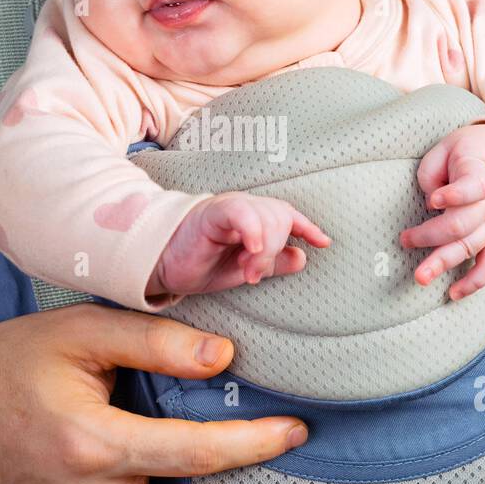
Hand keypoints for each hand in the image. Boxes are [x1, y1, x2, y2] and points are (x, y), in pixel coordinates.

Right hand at [148, 192, 330, 297]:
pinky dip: (253, 230)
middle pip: (281, 216)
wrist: (161, 265)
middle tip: (254, 275)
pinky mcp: (211, 213)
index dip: (308, 227)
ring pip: (267, 215)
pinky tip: (253, 250)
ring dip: (264, 250)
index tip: (323, 242)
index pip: (288, 215)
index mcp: (255, 220)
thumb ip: (272, 264)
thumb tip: (302, 257)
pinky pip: (240, 211)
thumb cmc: (201, 264)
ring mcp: (229, 208)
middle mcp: (245, 209)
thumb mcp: (243, 270)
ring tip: (247, 272)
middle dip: (277, 249)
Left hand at [399, 122, 484, 299]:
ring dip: (445, 263)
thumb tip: (428, 202)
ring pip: (471, 247)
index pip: (473, 187)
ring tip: (420, 277)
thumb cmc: (477, 150)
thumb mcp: (451, 144)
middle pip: (463, 225)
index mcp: (482, 174)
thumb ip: (432, 169)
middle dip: (432, 236)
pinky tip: (453, 294)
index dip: (453, 195)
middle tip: (405, 240)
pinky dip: (474, 282)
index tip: (433, 200)